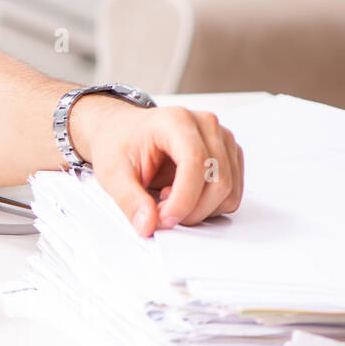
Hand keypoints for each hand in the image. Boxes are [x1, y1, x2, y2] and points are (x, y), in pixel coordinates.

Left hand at [69, 98, 243, 236]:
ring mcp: (221, 139)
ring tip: (168, 198)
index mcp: (176, 121)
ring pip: (228, 191)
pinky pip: (232, 193)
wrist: (121, 131)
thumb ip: (130, 200)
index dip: (184, 199)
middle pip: (218, 181)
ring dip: (199, 209)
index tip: (165, 219)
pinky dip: (208, 205)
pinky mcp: (228, 155)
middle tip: (160, 212)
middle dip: (190, 209)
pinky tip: (183, 194)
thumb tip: (147, 225)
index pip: (196, 162)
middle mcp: (205, 125)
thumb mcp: (112, 173)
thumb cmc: (119, 143)